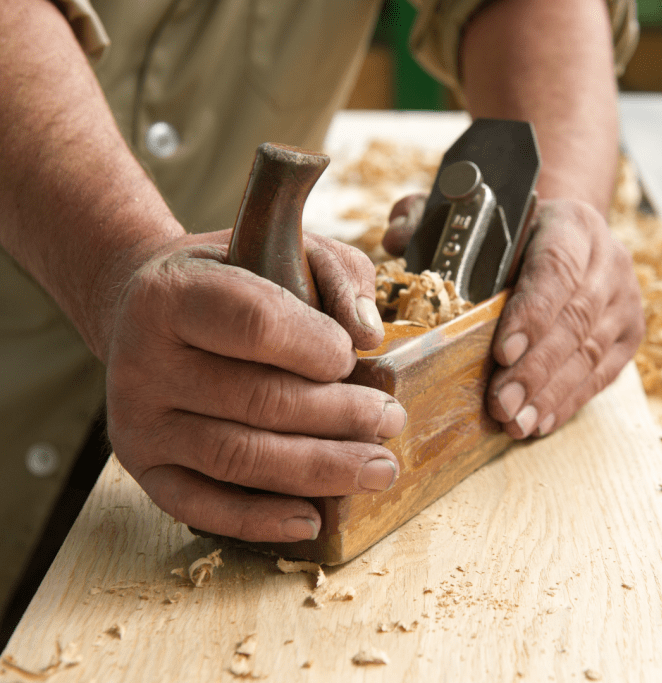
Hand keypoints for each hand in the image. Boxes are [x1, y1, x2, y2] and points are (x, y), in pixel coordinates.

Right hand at [105, 230, 405, 542]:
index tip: (353, 356)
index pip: (254, 324)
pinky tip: (311, 518)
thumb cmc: (232, 280)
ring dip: (319, 469)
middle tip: (390, 421)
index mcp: (173, 293)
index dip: (316, 346)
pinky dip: (259, 520)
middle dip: (339, 416)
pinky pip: (200, 505)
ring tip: (378, 468)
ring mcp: (138, 418)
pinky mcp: (142, 465)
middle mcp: (144, 358)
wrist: (142, 311)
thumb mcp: (284, 252)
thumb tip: (368, 333)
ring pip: (237, 457)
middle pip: (257, 399)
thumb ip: (336, 276)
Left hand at [386, 196, 643, 438]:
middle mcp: (609, 261)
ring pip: (590, 353)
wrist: (569, 239)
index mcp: (573, 224)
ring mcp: (624, 301)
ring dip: (551, 394)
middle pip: (575, 320)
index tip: (501, 352)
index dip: (532, 314)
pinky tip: (539, 422)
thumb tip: (396, 237)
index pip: (557, 270)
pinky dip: (568, 402)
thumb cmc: (510, 233)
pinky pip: (601, 375)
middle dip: (536, 369)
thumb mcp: (471, 215)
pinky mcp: (629, 335)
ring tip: (515, 423)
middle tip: (501, 404)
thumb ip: (429, 218)